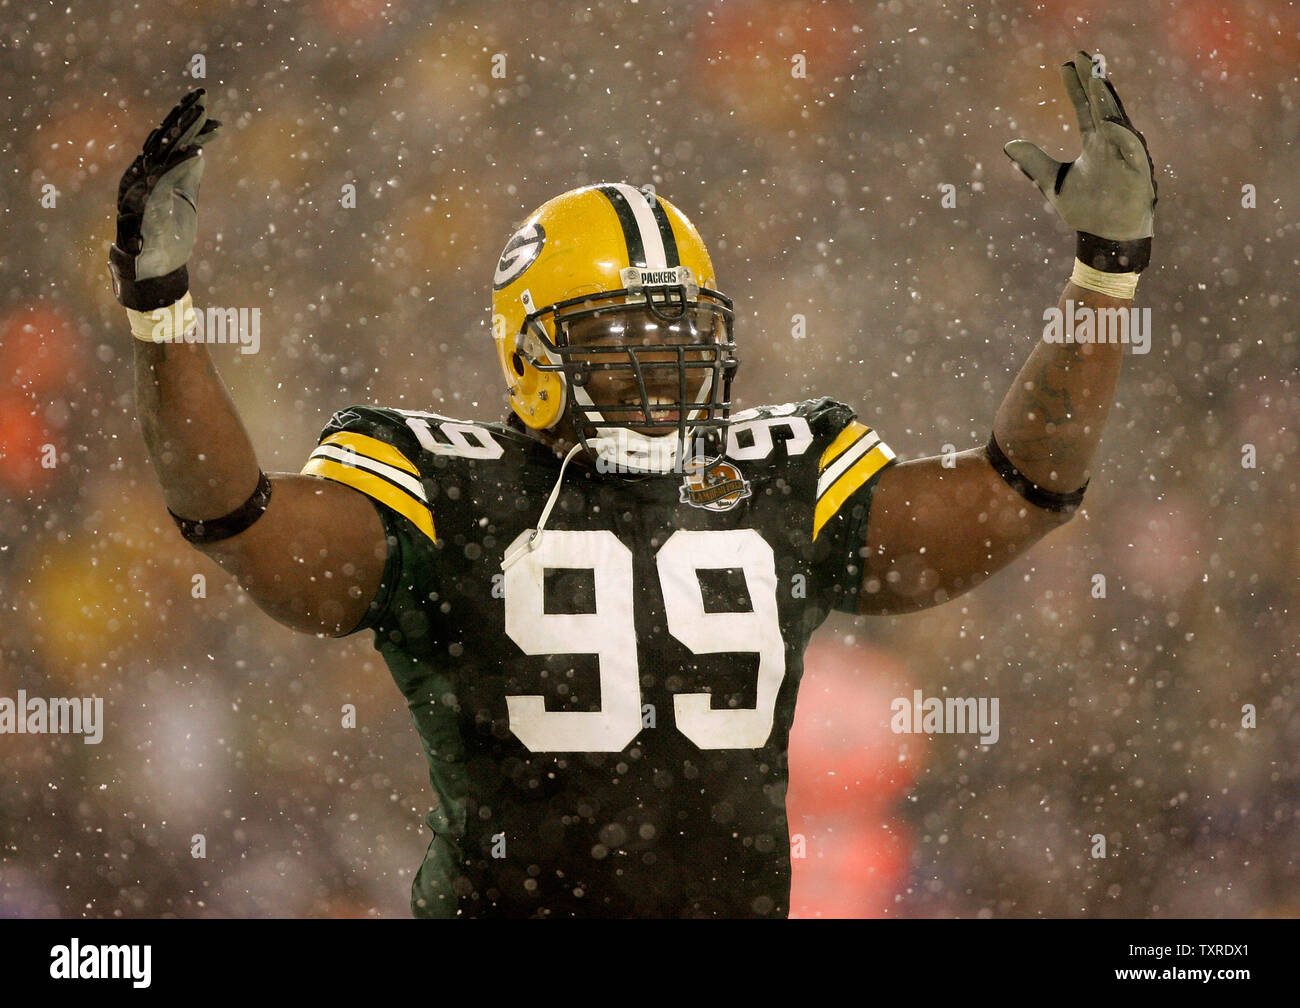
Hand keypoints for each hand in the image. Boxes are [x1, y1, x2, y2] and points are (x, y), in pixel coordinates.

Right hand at [109, 89, 220, 309]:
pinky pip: (164, 178)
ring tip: (200, 113)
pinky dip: (181, 163)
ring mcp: (140, 188)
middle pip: (163, 137)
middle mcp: (141, 174)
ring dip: (182, 132)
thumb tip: (199, 147)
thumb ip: (188, 172)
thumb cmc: (168, 236)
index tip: (203, 99)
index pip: (168, 137)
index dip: (184, 117)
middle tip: (203, 94)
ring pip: (161, 152)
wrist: (154, 270)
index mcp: (149, 170)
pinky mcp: (145, 204)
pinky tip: (199, 151)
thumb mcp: (184, 197)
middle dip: (183, 115)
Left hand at [1004, 52, 1155, 269]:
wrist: (1106, 238)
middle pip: (1102, 106)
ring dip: (1108, 101)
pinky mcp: (1138, 173)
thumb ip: (1033, 162)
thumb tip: (1008, 145)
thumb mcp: (1052, 183)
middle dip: (1093, 82)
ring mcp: (1126, 156)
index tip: (1066, 64)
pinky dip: (1121, 137)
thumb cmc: (1086, 209)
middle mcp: (1112, 144)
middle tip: (1084, 56)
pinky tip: (1109, 123)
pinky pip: (1131, 150)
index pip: (1085, 108)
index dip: (1076, 87)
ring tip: (1096, 80)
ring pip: (1118, 122)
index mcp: (1095, 143)